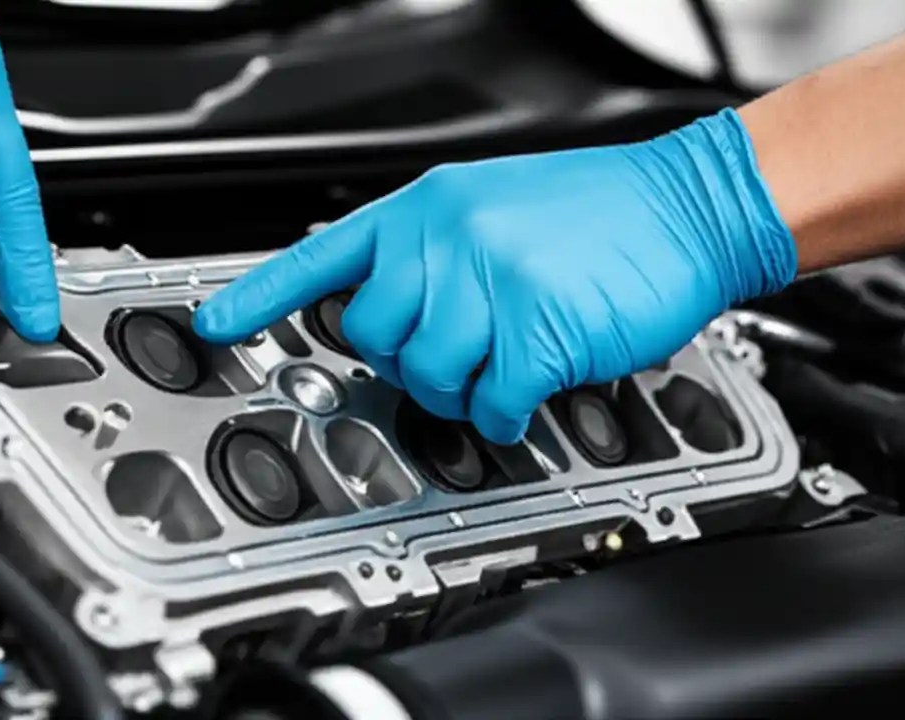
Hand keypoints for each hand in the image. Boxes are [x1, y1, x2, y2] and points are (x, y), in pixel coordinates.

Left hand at [194, 109, 797, 443]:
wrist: (687, 204)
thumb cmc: (595, 213)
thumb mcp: (491, 206)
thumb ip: (429, 253)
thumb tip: (380, 308)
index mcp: (425, 207)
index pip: (321, 257)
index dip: (260, 297)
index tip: (216, 325)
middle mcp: (446, 238)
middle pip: (372, 337)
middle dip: (409, 360)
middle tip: (459, 350)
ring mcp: (490, 282)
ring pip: (426, 377)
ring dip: (462, 388)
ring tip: (504, 360)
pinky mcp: (536, 331)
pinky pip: (490, 402)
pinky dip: (506, 411)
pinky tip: (529, 386)